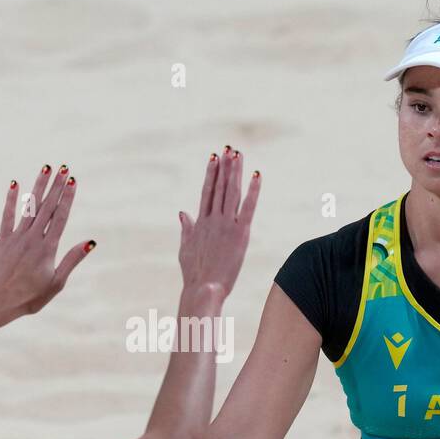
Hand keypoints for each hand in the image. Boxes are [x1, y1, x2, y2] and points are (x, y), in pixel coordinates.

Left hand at [0, 164, 92, 322]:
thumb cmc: (30, 298)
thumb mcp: (56, 283)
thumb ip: (72, 260)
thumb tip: (89, 242)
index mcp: (47, 249)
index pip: (60, 217)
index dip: (67, 197)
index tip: (73, 181)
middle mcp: (32, 239)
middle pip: (47, 207)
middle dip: (57, 186)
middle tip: (64, 168)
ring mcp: (16, 238)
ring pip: (30, 207)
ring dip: (38, 186)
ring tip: (46, 168)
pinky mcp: (2, 241)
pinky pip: (7, 216)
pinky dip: (11, 200)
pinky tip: (14, 184)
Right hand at [178, 147, 259, 297]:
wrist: (203, 289)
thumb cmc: (194, 275)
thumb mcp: (185, 248)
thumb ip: (186, 228)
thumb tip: (183, 212)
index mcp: (201, 223)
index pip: (207, 192)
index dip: (211, 173)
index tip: (213, 158)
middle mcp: (213, 220)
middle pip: (219, 187)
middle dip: (224, 167)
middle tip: (228, 149)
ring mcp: (226, 225)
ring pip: (231, 192)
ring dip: (235, 172)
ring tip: (238, 155)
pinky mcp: (240, 234)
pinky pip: (248, 207)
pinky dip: (253, 190)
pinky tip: (257, 175)